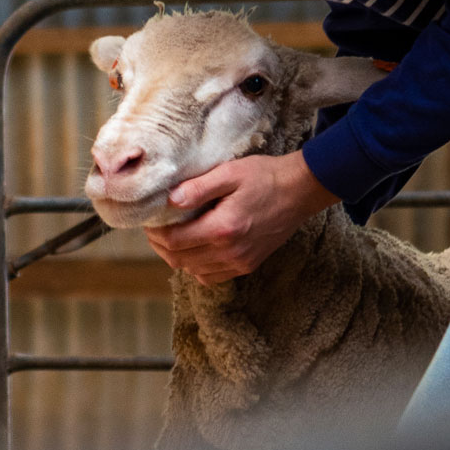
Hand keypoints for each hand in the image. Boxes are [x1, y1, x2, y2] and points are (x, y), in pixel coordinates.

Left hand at [145, 150, 338, 285]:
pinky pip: (211, 276)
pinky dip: (197, 266)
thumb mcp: (229, 172)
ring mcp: (240, 262)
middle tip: (155, 229)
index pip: (174, 241)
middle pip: (179, 260)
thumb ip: (198, 188)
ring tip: (172, 236)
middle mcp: (230, 251)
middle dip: (161, 246)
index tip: (149, 221)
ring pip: (193, 271)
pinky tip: (195, 248)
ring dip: (177, 257)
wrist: (300, 191)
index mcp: (223, 228)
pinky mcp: (248, 265)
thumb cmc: (264, 176)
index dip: (155, 234)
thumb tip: (169, 200)